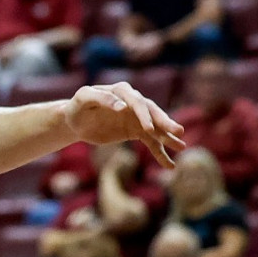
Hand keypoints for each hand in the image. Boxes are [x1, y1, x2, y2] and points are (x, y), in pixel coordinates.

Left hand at [63, 81, 184, 168]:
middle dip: (165, 123)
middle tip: (178, 131)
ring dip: (168, 138)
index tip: (148, 129)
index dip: (143, 115)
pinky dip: (161, 153)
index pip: (136, 102)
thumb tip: (121, 106)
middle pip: (152, 112)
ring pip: (156, 128)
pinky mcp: (137, 131)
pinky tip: (170, 165)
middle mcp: (133, 102)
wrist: (76, 121)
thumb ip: (100, 98)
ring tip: (182, 147)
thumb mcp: (83, 99)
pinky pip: (152, 142)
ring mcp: (137, 117)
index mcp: (121, 91)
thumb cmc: (77, 107)